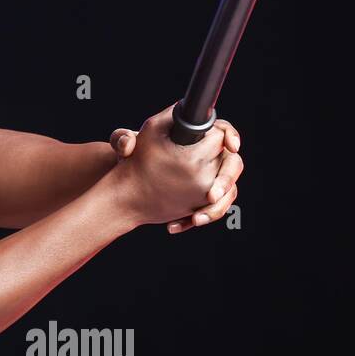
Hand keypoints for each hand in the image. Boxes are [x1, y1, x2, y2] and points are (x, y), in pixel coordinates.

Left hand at [107, 105, 241, 229]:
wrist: (129, 183)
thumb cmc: (130, 157)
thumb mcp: (123, 146)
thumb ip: (121, 139)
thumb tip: (126, 144)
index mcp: (193, 135)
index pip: (221, 129)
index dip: (231, 136)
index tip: (230, 146)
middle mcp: (208, 155)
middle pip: (232, 164)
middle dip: (225, 181)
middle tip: (211, 195)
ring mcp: (209, 177)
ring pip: (226, 192)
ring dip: (214, 209)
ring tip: (196, 219)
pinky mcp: (205, 196)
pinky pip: (213, 209)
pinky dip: (200, 218)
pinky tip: (177, 226)